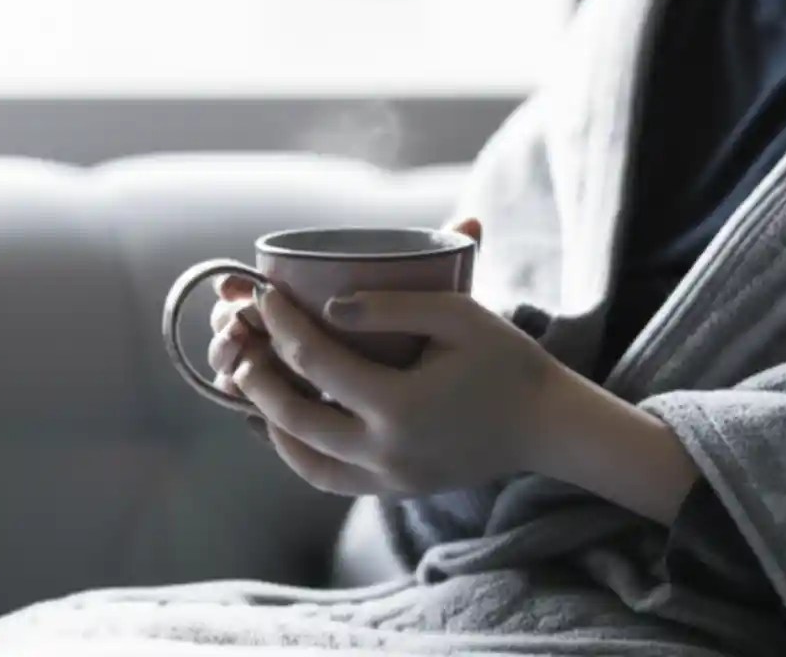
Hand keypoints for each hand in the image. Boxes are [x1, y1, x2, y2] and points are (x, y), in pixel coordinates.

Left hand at [213, 218, 557, 495]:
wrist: (547, 426)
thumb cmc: (508, 361)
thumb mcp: (460, 316)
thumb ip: (393, 306)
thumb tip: (329, 306)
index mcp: (400, 406)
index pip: (316, 363)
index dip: (281, 324)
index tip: (262, 295)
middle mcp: (386, 452)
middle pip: (294, 417)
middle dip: (257, 376)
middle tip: (239, 342)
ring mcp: (390, 478)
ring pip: (304, 459)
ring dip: (269, 422)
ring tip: (252, 386)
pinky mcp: (396, 489)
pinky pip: (330, 478)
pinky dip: (300, 452)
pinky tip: (287, 423)